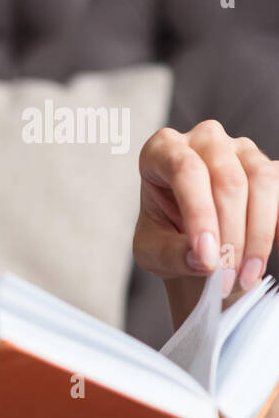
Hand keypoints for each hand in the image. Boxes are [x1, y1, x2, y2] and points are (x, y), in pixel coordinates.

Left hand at [132, 120, 278, 328]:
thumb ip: (171, 253)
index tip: (207, 259)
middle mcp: (204, 141)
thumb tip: (204, 260)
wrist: (190, 241)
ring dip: (257, 235)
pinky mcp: (270, 168)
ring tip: (245, 275)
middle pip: (227, 180)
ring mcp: (242, 150)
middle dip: (230, 235)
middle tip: (225, 276)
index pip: (186, 171)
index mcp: (162, 150)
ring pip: (261, 182)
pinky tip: (265, 258)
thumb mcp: (151, 250)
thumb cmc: (164, 235)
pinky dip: (275, 228)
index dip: (200, 216)